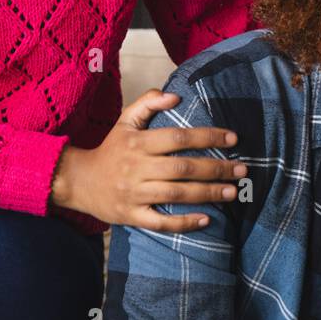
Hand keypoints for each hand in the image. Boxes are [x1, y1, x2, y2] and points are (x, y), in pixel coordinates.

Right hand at [50, 89, 245, 231]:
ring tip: (233, 192)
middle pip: (183, 168)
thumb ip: (148, 102)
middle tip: (242, 169)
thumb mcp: (125, 120)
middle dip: (216, 168)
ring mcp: (134, 194)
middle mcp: (137, 168)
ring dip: (207, 193)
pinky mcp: (131, 215)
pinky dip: (184, 223)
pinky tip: (207, 219)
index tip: (233, 139)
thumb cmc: (110, 148)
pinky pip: (161, 223)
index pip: (178, 137)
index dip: (208, 136)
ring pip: (176, 195)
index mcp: (138, 143)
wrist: (78, 181)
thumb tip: (176, 96)